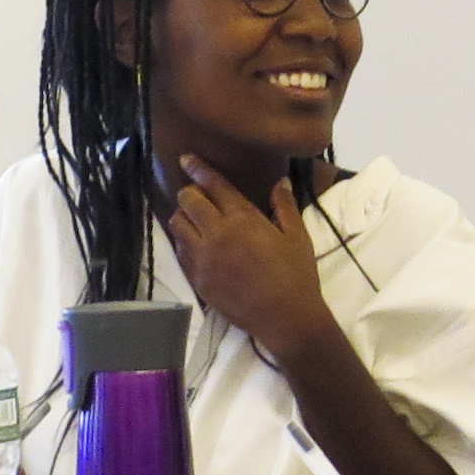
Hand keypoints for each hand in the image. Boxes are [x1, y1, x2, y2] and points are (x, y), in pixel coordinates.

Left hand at [162, 162, 336, 370]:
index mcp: (244, 219)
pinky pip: (180, 250)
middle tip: (197, 193)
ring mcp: (203, 257)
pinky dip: (185, 240)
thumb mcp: (297, 236)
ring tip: (195, 218)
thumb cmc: (296, 274)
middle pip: (188, 201)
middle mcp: (217, 234)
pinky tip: (196, 242)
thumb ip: (284, 206)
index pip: (213, 185)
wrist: (284, 317)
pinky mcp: (196, 278)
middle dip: (189, 192)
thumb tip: (280, 181)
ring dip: (184, 215)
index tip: (186, 158)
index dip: (198, 168)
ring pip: (177, 224)